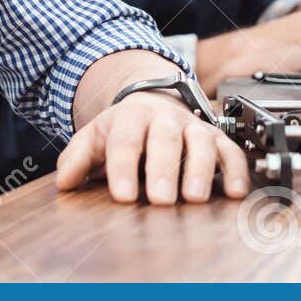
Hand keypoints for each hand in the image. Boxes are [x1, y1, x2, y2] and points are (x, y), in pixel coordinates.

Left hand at [55, 91, 249, 204]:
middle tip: (160, 199)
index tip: (123, 195)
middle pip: (165, 139)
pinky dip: (235, 170)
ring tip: (194, 198)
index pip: (125, 140)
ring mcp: (194, 127)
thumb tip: (65, 182)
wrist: (155, 102)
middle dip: (163, 169)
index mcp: (131, 116)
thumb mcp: (94, 138)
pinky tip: (235, 192)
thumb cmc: (123, 129)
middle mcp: (165, 118)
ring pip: (201, 143)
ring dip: (200, 170)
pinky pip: (230, 151)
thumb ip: (76, 159)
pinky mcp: (217, 138)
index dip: (124, 168)